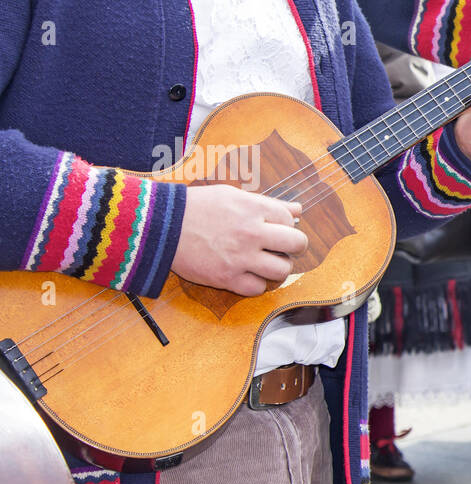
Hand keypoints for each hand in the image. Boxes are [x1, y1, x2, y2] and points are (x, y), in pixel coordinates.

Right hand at [172, 185, 307, 295]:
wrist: (160, 226)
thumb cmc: (196, 208)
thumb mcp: (232, 195)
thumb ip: (268, 203)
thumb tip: (298, 209)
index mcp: (252, 208)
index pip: (289, 219)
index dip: (285, 224)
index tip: (274, 228)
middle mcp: (251, 233)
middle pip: (297, 244)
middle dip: (295, 246)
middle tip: (283, 248)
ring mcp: (240, 258)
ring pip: (282, 270)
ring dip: (278, 267)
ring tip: (266, 262)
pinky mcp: (227, 278)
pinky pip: (258, 288)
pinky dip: (256, 284)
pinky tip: (247, 274)